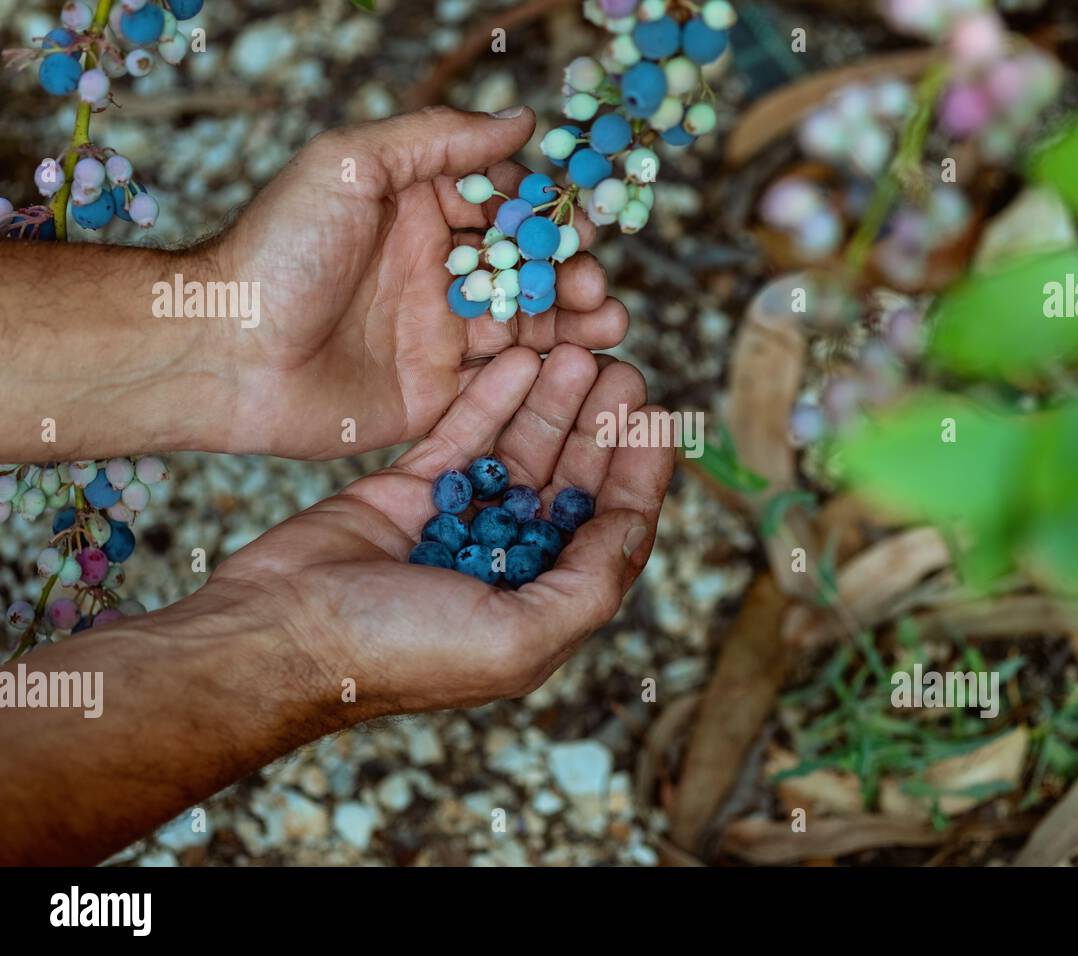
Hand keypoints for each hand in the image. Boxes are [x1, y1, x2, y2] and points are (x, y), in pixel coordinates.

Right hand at [205, 345, 672, 712]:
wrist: (276, 635)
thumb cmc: (398, 653)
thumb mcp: (516, 638)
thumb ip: (587, 585)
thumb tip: (636, 528)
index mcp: (539, 606)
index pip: (610, 533)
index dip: (641, 476)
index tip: (663, 418)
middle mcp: (505, 563)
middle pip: (570, 483)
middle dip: (602, 427)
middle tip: (625, 370)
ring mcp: (457, 522)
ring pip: (520, 452)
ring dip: (554, 404)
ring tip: (582, 352)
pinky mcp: (409, 488)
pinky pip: (463, 435)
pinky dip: (492, 399)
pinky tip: (522, 359)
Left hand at [206, 107, 629, 458]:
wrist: (223, 352)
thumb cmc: (278, 250)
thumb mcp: (351, 164)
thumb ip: (437, 139)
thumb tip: (523, 120)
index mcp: (419, 215)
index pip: (504, 208)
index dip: (547, 216)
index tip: (581, 223)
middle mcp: (435, 274)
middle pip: (525, 272)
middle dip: (570, 275)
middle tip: (594, 284)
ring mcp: (437, 337)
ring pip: (525, 328)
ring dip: (572, 324)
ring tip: (610, 321)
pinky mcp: (434, 395)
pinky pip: (501, 384)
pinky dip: (543, 376)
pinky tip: (579, 366)